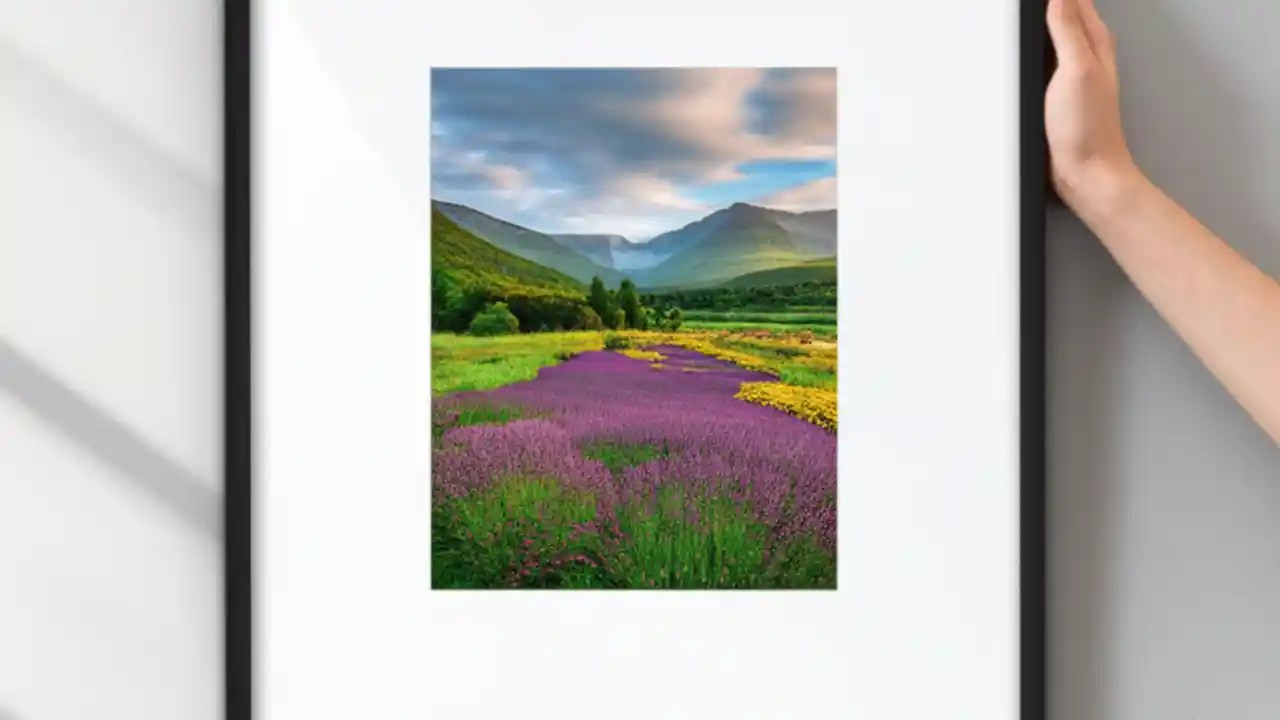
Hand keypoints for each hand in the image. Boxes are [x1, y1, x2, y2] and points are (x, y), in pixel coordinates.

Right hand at [1045, 0, 1138, 211]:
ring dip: (1051, 23)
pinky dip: (1042, 51)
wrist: (1086, 172)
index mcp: (1096, 44)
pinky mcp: (1062, 97)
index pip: (1080, 2)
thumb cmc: (1086, 127)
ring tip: (1038, 14)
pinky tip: (1031, 54)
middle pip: (1074, 15)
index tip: (1036, 0)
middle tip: (1037, 4)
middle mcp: (1090, 56)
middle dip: (1059, 4)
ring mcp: (1077, 77)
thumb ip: (1067, 29)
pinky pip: (1051, 62)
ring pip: (1064, 37)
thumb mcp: (1076, 69)